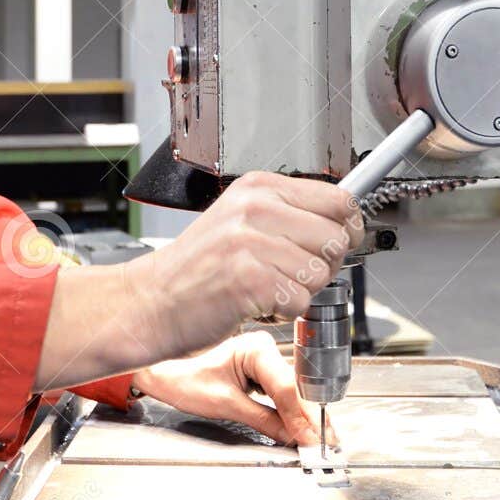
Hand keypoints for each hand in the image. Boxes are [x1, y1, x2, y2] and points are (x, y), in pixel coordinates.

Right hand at [128, 172, 363, 358]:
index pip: (339, 200)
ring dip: (299, 291)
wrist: (151, 301)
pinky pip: (299, 301)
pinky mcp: (249, 279)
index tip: (337, 242)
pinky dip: (283, 312)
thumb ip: (289, 215)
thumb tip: (345, 224)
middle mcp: (256, 208)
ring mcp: (251, 242)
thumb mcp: (241, 221)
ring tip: (266, 288)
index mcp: (259, 187)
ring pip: (321, 273)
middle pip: (336, 239)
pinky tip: (256, 303)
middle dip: (323, 265)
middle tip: (289, 273)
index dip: (348, 228)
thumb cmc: (196, 269)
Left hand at [133, 331, 321, 445]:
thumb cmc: (183, 378)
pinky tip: (300, 426)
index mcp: (256, 348)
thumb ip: (263, 420)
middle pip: (296, 389)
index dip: (302, 417)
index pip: (288, 388)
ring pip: (292, 391)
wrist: (163, 372)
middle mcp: (265, 348)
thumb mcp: (225, 404)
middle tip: (324, 444)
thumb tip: (292, 436)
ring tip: (317, 439)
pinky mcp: (261, 369)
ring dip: (303, 416)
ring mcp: (264, 357)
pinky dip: (291, 411)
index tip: (312, 439)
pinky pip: (282, 391)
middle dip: (309, 418)